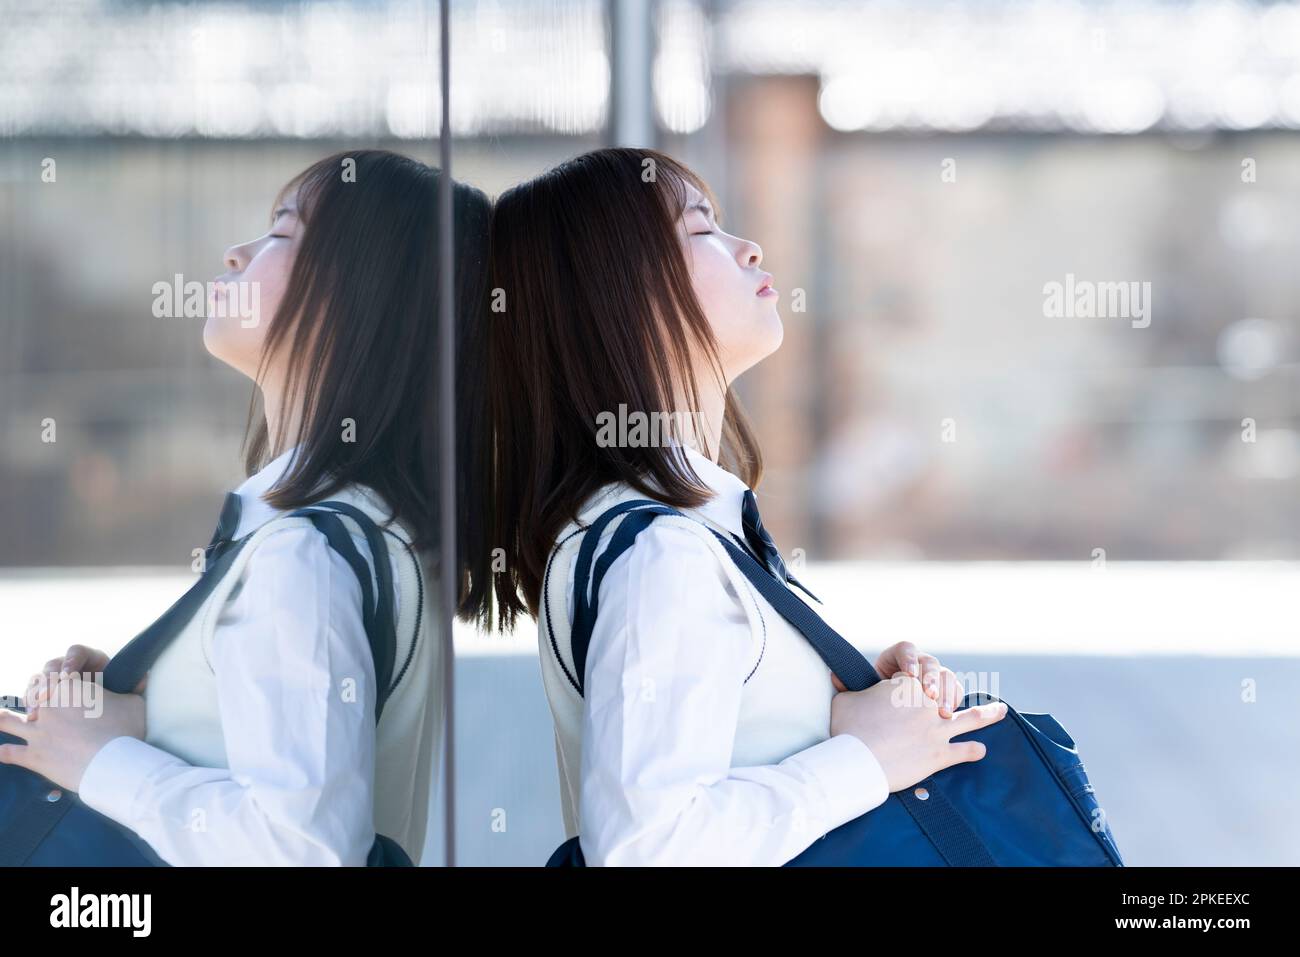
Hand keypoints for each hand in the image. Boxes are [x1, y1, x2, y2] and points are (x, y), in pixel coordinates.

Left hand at [0, 673, 146, 791]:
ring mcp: (37, 731)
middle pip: (30, 693)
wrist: (113, 764)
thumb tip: (143, 676)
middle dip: (31, 695)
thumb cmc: (125, 731)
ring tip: (0, 717)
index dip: (55, 676)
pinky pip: (9, 753)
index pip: (54, 673)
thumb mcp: (134, 703)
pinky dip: (4, 752)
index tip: (61, 680)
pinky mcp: (33, 755)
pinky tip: (0, 751)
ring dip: (3, 719)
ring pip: (9, 722)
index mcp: (70, 689)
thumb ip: (133, 689)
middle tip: (35, 701)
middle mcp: (48, 707)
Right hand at [25, 644, 145, 709]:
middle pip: (53, 666)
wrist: (110, 721)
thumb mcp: (128, 691)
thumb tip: (142, 678)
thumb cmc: (120, 701)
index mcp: (91, 661)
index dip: (71, 661)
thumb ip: (133, 683)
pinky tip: (34, 718)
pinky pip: (33, 699)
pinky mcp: (46, 700)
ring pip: (38, 681)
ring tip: (37, 710)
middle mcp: (71, 669)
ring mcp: (56, 684)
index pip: (76, 651)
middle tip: (47, 694)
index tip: (69, 677)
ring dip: (35, 694)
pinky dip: (32, 707)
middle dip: (48, 680)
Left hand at [829, 641, 965, 717]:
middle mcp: (919, 663)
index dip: (909, 659)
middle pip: (930, 663)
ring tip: (942, 710)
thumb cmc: (873, 700)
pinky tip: (949, 716)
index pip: (906, 649)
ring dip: (946, 692)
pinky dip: (954, 701)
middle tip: (929, 694)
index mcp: (897, 657)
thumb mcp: (862, 690)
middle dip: (931, 678)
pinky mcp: (945, 692)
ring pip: (947, 677)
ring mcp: (935, 677)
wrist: (886, 712)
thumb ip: (851, 683)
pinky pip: (955, 691)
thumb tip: (834, 677)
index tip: (908, 674)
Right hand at [830, 673, 1007, 792]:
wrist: (857, 760)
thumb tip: (834, 676)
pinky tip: (980, 750)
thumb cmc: (848, 728)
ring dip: (988, 715)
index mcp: (905, 686)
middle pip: (951, 692)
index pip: (921, 677)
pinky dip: (975, 750)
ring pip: (970, 719)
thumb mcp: (844, 700)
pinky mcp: (940, 755)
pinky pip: (966, 751)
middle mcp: (927, 704)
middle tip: (969, 691)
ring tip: (1001, 711)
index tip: (919, 687)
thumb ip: (846, 688)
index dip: (921, 681)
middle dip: (961, 693)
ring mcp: (937, 729)